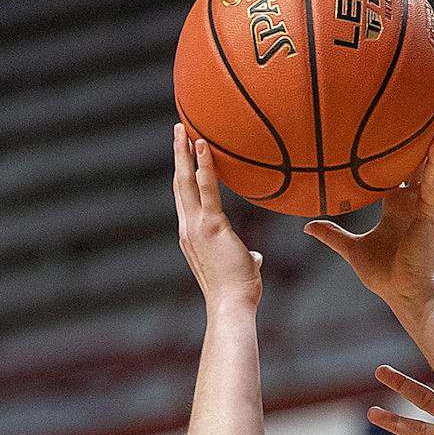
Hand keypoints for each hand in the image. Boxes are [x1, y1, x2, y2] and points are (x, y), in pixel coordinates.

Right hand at [172, 124, 261, 309]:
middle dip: (177, 155)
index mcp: (192, 236)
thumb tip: (255, 256)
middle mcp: (187, 228)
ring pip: (185, 181)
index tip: (183, 155)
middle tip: (178, 130)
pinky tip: (203, 144)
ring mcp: (195, 226)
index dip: (183, 175)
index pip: (185, 199)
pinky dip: (203, 165)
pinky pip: (206, 188)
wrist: (231, 306)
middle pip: (179, 184)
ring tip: (183, 127)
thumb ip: (246, 257)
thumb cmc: (238, 292)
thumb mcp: (242, 268)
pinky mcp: (210, 226)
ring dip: (183, 152)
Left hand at [303, 109, 433, 317]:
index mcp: (397, 203)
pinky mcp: (431, 211)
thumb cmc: (383, 274)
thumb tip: (307, 225)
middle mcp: (414, 198)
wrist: (403, 293)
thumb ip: (332, 234)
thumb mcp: (351, 249)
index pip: (400, 166)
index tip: (395, 120)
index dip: (400, 144)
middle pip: (423, 156)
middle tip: (432, 99)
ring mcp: (425, 203)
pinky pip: (433, 180)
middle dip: (428, 129)